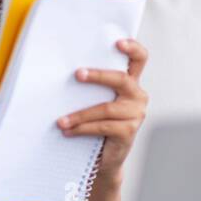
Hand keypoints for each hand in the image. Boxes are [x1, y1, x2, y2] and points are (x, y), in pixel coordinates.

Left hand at [56, 39, 148, 187]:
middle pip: (121, 79)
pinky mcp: (129, 131)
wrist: (103, 157)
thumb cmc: (97, 122)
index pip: (139, 59)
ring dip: (80, 114)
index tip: (118, 42)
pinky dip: (82, 128)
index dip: (133, 48)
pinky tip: (67, 131)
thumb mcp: (96, 100)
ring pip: (106, 108)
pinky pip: (103, 126)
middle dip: (98, 75)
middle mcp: (137, 96)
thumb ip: (91, 87)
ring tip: (61, 120)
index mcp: (131, 83)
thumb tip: (64, 74)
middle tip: (77, 74)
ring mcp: (136, 114)